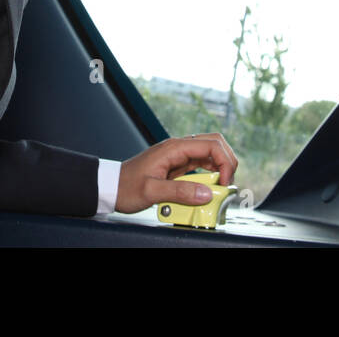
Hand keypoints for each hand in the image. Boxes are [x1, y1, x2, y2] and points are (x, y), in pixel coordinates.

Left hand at [115, 133, 238, 212]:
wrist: (111, 186)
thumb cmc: (125, 186)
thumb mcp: (151, 191)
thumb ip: (179, 193)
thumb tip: (207, 194)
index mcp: (174, 148)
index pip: (211, 145)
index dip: (224, 162)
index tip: (224, 183)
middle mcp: (178, 148)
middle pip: (214, 143)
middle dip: (227, 161)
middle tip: (227, 183)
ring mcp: (178, 156)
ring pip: (210, 153)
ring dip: (220, 167)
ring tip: (221, 187)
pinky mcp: (178, 166)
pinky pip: (201, 165)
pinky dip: (211, 174)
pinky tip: (210, 187)